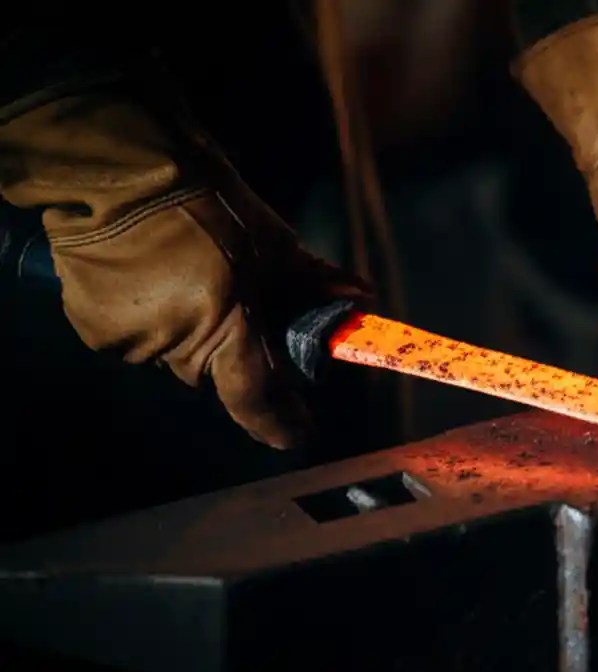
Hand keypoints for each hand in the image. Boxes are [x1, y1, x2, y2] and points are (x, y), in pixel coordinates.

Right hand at [0, 93, 369, 447]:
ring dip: (186, 328)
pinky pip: (136, 339)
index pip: (254, 397)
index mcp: (224, 325)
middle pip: (213, 370)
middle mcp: (176, 344)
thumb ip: (312, 281)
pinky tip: (150, 279)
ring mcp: (131, 341)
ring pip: (173, 353)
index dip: (279, 423)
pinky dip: (149, 317)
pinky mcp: (96, 328)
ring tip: (184, 278)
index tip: (299, 435)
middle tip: (232, 306)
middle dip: (229, 348)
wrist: (119, 171)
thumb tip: (361, 297)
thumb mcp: (271, 240)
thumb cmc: (207, 200)